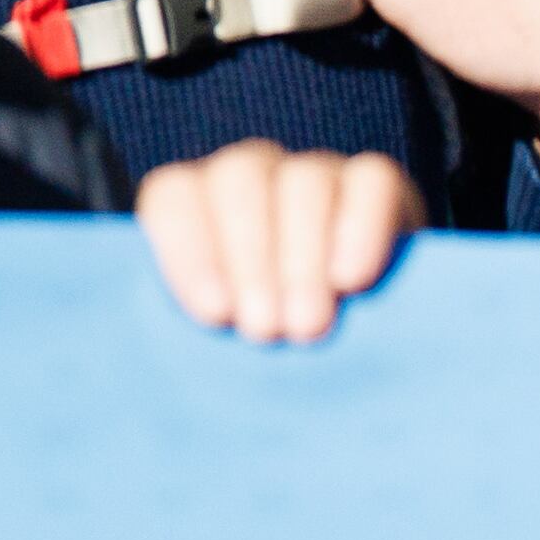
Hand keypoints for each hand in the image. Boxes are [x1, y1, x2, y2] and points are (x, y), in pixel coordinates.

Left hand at [135, 140, 419, 343]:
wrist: (350, 365)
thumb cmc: (261, 363)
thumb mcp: (213, 353)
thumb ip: (190, 338)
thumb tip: (161, 360)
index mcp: (196, 208)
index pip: (173, 194)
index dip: (187, 246)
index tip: (214, 313)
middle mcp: (254, 178)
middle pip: (239, 178)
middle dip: (250, 255)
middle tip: (264, 330)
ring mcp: (319, 174)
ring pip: (304, 179)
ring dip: (303, 255)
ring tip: (307, 324)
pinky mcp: (378, 186)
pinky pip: (372, 180)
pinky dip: (361, 226)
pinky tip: (351, 280)